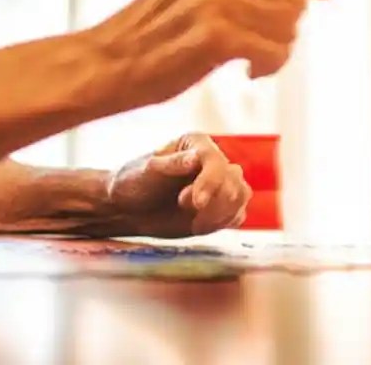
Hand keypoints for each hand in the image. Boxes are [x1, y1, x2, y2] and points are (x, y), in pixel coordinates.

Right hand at [88, 0, 328, 111]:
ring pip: (288, 19)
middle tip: (264, 46)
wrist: (102, 67)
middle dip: (289, 21)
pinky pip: (275, 50)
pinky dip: (269, 66)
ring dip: (280, 47)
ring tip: (253, 61)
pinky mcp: (212, 35)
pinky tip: (247, 75)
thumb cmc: (149, 38)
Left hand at [107, 133, 251, 237]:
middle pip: (234, 180)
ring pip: (241, 196)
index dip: (210, 183)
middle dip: (214, 201)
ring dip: (220, 213)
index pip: (216, 162)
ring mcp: (219, 185)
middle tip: (183, 206)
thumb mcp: (147, 170)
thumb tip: (196, 158)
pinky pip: (237, 214)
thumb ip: (172, 164)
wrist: (130, 208)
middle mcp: (213, 161)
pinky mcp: (221, 207)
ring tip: (194, 222)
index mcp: (197, 144)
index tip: (197, 203)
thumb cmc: (134, 182)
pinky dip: (223, 223)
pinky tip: (199, 226)